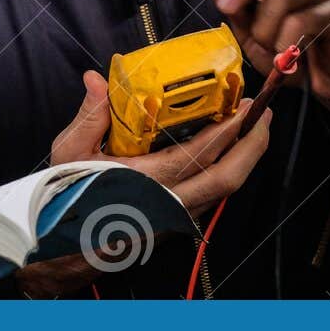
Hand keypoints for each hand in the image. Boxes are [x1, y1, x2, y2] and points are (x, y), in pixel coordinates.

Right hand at [50, 70, 270, 214]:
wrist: (65, 250)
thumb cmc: (67, 202)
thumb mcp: (70, 155)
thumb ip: (90, 116)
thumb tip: (96, 80)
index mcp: (146, 183)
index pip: (200, 155)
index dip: (229, 130)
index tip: (244, 105)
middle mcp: (170, 203)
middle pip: (229, 177)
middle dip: (253, 143)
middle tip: (264, 112)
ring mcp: (177, 215)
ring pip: (225, 189)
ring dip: (244, 157)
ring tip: (252, 125)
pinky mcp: (177, 221)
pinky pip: (213, 195)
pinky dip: (227, 169)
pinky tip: (227, 151)